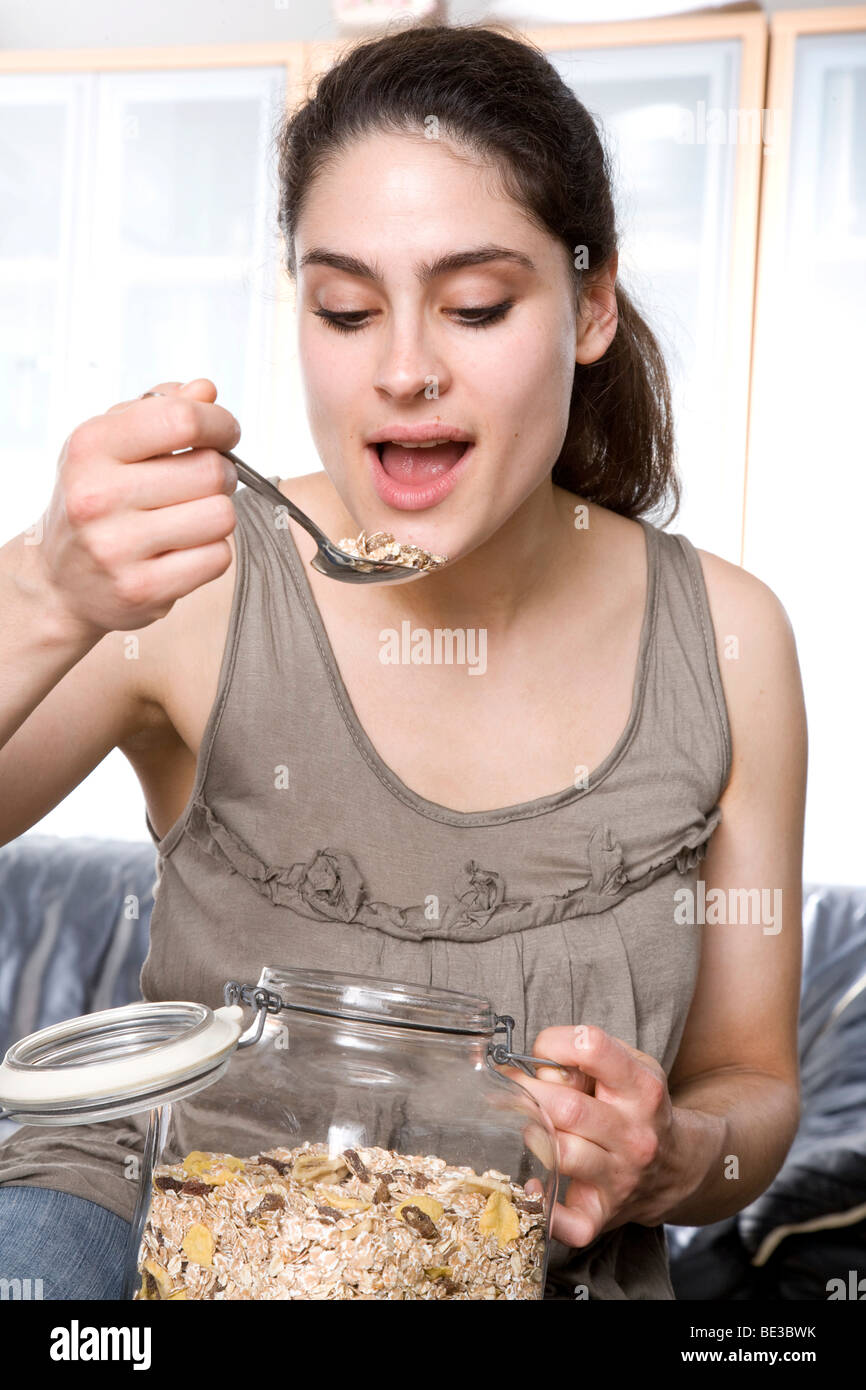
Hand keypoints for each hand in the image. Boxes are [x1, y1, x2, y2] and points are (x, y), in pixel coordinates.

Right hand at [37, 378, 240, 638]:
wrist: (61, 579)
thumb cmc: (96, 501)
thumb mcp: (111, 443)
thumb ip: (159, 409)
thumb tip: (206, 391)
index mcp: (90, 447)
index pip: (183, 419)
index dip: (220, 423)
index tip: (224, 434)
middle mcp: (98, 496)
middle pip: (211, 471)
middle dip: (222, 473)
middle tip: (204, 481)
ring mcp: (118, 547)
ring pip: (221, 516)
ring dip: (217, 514)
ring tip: (191, 515)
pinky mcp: (143, 589)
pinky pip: (218, 558)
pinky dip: (211, 551)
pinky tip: (183, 548)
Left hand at [505, 1024, 681, 1248]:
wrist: (676, 1167)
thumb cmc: (637, 1108)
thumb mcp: (629, 1068)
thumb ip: (585, 1059)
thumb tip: (535, 1067)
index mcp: (642, 1089)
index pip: (592, 1048)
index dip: (554, 1043)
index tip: (541, 1050)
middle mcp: (635, 1135)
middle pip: (567, 1107)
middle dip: (528, 1092)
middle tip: (510, 1089)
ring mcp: (620, 1177)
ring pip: (561, 1153)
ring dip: (532, 1136)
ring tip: (526, 1126)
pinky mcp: (604, 1214)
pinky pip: (568, 1222)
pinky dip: (541, 1205)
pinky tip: (534, 1184)